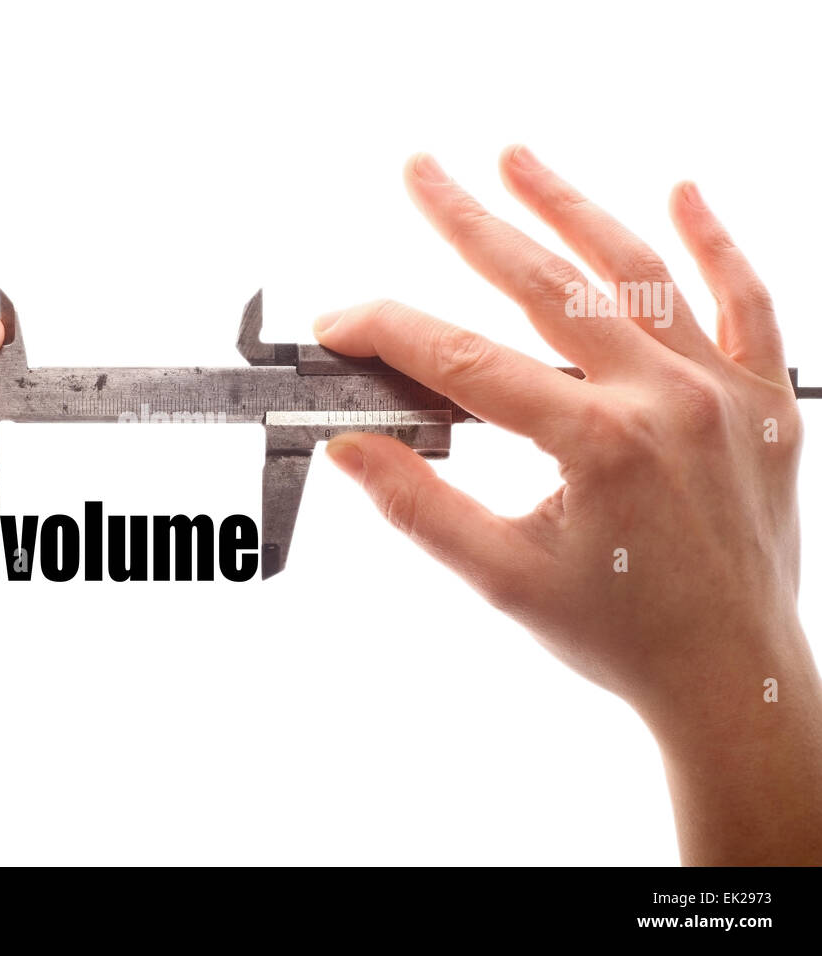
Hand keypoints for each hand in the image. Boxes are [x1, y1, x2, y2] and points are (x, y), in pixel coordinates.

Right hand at [317, 147, 821, 863]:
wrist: (733, 677)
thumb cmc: (618, 636)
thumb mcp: (502, 579)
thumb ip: (418, 507)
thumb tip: (348, 448)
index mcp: (592, 445)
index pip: (461, 361)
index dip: (386, 331)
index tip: (338, 322)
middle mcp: (661, 400)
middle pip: (544, 285)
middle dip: (469, 221)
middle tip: (419, 171)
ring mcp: (721, 392)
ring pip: (638, 272)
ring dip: (571, 207)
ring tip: (515, 156)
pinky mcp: (765, 399)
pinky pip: (746, 302)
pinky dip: (716, 244)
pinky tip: (681, 191)